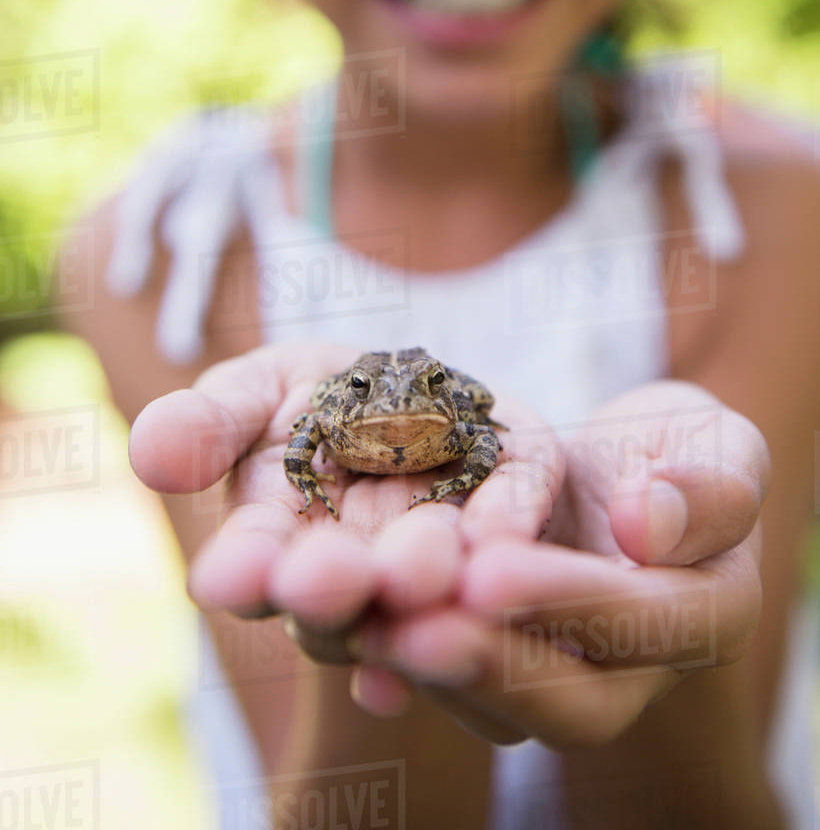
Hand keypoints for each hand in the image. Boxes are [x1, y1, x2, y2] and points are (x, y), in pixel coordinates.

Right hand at [128, 339, 563, 653]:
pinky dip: (504, 530)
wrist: (415, 380)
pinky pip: (509, 527)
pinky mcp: (509, 511)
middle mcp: (358, 573)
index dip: (245, 573)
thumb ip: (206, 424)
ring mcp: (436, 554)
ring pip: (428, 587)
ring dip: (423, 578)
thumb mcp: (253, 392)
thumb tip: (150, 454)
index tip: (231, 575)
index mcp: (280, 547)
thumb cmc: (317, 397)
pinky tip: (500, 539)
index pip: (254, 570)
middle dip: (337, 588)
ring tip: (426, 564)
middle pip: (344, 599)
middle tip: (336, 573)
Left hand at [347, 381, 770, 748]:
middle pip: (571, 703)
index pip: (646, 623)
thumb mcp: (715, 443)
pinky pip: (450, 683)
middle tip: (413, 631)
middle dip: (488, 667)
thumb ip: (709, 484)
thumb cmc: (676, 449)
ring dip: (430, 673)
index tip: (493, 571)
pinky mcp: (498, 666)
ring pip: (498, 708)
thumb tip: (646, 524)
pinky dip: (397, 662)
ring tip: (366, 630)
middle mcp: (636, 672)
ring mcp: (564, 679)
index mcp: (706, 615)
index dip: (572, 602)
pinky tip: (344, 631)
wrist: (619, 473)